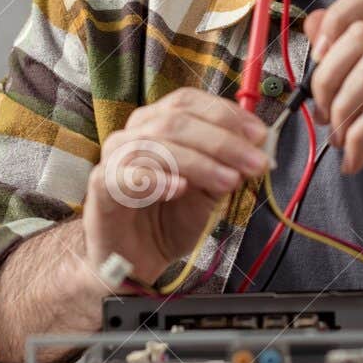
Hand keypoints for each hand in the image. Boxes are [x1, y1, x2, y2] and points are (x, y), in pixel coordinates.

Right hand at [83, 88, 267, 282]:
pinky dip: (158, 180)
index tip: (260, 135)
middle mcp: (133, 133)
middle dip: (223, 141)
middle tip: (255, 163)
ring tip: (229, 181)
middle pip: (177, 120)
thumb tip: (260, 145)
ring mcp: (115, 157)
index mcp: (157, 123)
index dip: (226, 114)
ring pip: (157, 145)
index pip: (189, 102)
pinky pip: (128, 176)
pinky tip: (181, 189)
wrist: (137, 260)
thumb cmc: (169, 220)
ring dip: (199, 162)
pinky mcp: (102, 185)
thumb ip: (228, 166)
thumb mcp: (209, 191)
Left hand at [306, 0, 362, 231]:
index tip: (321, 63)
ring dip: (342, 109)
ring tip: (342, 140)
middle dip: (326, 78)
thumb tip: (313, 23)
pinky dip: (359, 138)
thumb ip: (356, 66)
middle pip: (361, 32)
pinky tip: (356, 160)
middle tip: (324, 116)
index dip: (335, 18)